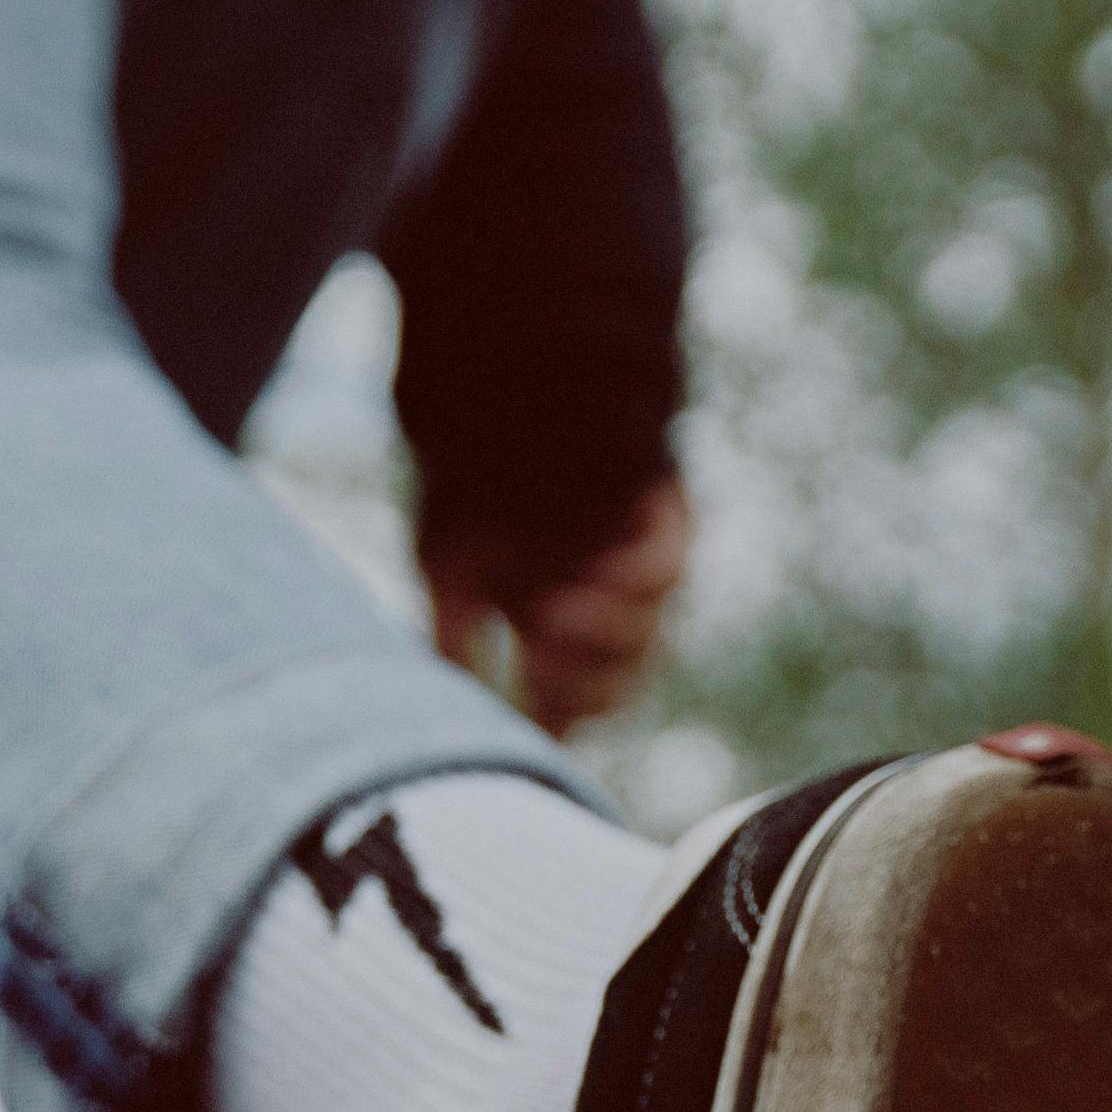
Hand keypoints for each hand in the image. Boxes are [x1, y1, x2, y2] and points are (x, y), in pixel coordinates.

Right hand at [425, 478, 691, 736]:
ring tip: (551, 613)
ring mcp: (634, 563)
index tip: (528, 723)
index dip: (554, 717)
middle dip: (577, 687)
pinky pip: (665, 571)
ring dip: (599, 637)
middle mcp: (598, 600)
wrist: (500, 388)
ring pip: (643, 637)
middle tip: (536, 667)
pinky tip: (595, 574)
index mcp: (551, 620)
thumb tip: (455, 704)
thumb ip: (455, 636)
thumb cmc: (467, 475)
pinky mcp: (664, 519)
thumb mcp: (447, 564)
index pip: (570, 697)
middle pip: (613, 682)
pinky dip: (633, 583)